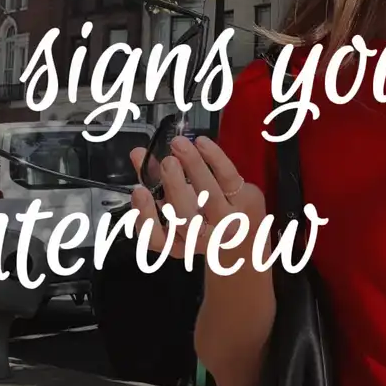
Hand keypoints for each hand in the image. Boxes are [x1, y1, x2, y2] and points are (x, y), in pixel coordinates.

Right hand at [128, 135, 265, 259]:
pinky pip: (228, 177)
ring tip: (180, 144)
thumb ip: (154, 181)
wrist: (247, 230)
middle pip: (185, 219)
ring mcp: (228, 222)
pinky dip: (214, 157)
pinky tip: (201, 143)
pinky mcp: (246, 202)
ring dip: (194, 166)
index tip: (139, 190)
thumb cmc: (203, 216)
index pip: (157, 239)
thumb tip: (138, 154)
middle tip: (167, 162)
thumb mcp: (176, 204)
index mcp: (179, 243)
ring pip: (210, 196)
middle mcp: (203, 238)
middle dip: (174, 187)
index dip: (145, 216)